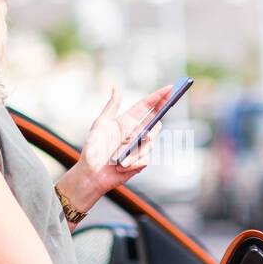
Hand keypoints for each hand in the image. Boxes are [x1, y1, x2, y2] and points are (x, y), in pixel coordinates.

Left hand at [73, 84, 171, 199]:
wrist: (91, 175)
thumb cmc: (92, 150)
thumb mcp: (100, 125)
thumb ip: (111, 107)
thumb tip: (115, 88)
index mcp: (127, 121)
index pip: (147, 106)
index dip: (160, 97)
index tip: (171, 89)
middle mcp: (135, 132)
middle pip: (155, 123)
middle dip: (153, 128)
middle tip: (144, 134)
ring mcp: (139, 147)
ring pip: (149, 144)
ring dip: (133, 152)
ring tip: (118, 159)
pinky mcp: (140, 162)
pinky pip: (144, 159)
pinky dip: (132, 163)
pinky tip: (120, 166)